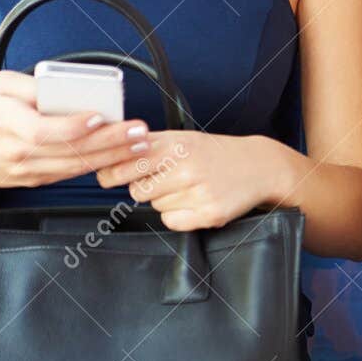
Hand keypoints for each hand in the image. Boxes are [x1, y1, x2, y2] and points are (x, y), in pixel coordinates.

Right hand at [0, 69, 149, 191]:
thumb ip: (31, 85)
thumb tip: (65, 86)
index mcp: (5, 124)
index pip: (43, 130)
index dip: (74, 126)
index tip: (100, 116)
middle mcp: (17, 152)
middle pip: (70, 150)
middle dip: (110, 142)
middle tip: (138, 132)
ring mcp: (27, 170)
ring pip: (75, 166)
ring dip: (112, 156)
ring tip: (139, 145)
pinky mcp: (35, 180)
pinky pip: (70, 174)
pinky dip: (97, 166)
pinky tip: (120, 157)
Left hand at [95, 130, 280, 230]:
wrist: (258, 166)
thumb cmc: (213, 153)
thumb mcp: (181, 139)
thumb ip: (145, 145)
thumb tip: (103, 154)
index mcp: (176, 145)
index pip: (126, 165)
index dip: (113, 173)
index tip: (108, 175)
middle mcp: (187, 167)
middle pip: (137, 191)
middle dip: (143, 188)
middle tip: (159, 181)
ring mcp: (199, 192)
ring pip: (156, 206)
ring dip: (165, 200)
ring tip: (187, 187)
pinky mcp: (209, 214)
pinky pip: (171, 222)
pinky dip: (178, 215)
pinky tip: (194, 201)